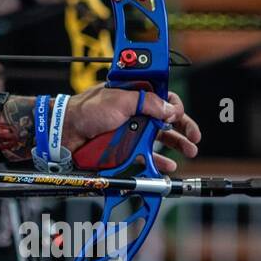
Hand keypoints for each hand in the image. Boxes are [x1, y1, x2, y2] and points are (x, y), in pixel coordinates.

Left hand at [62, 86, 200, 173]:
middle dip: (183, 127)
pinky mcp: (124, 147)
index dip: (174, 106)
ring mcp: (130, 130)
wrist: (65, 132)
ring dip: (177, 144)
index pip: (162, 97)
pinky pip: (146, 155)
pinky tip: (168, 165)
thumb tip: (171, 109)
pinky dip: (158, 161)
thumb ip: (148, 103)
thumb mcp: (120, 100)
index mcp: (133, 95)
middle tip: (195, 136)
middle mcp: (134, 112)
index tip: (180, 116)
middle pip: (166, 119)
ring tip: (189, 150)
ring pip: (159, 138)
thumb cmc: (85, 110)